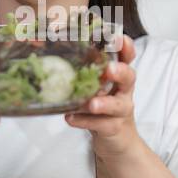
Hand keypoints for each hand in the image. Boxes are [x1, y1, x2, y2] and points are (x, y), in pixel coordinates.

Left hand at [65, 34, 140, 162]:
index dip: (125, 47)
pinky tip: (70, 118)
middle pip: (129, 78)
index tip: (118, 38)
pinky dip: (84, 121)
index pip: (127, 58)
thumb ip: (83, 70)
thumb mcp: (96, 85)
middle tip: (109, 69)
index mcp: (119, 76)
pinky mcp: (113, 128)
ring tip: (91, 104)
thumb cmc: (103, 105)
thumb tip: (48, 50)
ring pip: (117, 105)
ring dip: (104, 103)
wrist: (118, 138)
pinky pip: (100, 125)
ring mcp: (120, 111)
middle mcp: (124, 91)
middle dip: (120, 72)